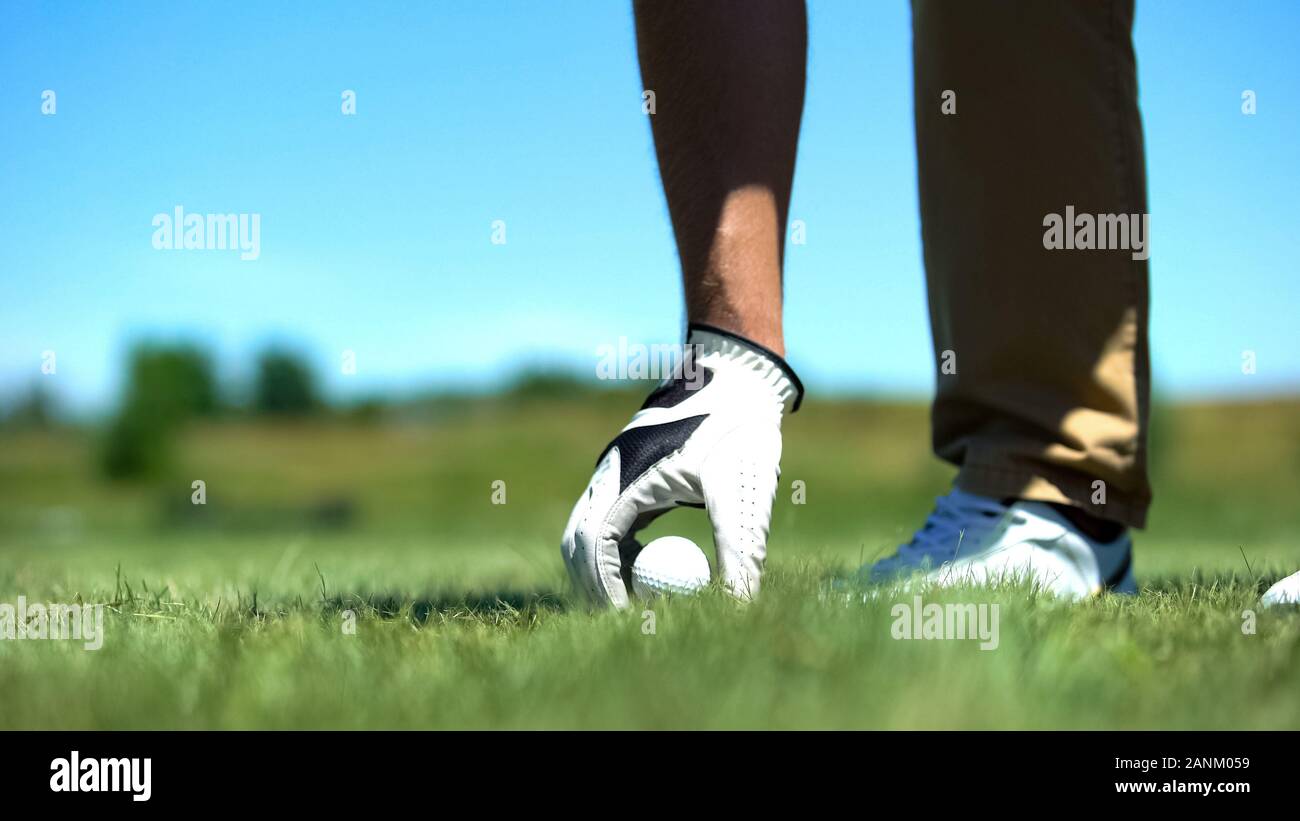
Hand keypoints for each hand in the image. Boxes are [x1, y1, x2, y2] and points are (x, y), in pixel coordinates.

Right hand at [561, 324, 801, 607]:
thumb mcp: (740, 490)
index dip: (606, 589)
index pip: (594, 546)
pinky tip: (647, 565)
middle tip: (625, 622)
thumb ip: (740, 548)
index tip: (629, 621)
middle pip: (578, 542)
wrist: (736, 372)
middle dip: (595, 586)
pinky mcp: (629, 468)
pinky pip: (608, 516)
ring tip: (636, 599)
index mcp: (626, 476)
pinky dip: (616, 548)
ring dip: (603, 567)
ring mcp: (615, 469)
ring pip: (588, 530)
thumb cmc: (739, 427)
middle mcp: (610, 472)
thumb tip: (740, 604)